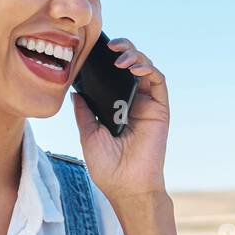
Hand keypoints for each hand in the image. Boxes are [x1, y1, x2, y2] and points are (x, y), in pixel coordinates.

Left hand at [70, 37, 168, 204]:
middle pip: (130, 66)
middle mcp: (132, 103)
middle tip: (110, 46)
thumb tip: (75, 92)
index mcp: (115, 108)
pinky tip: (133, 67)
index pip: (112, 76)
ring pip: (145, 68)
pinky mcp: (159, 109)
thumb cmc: (108, 168)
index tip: (92, 50)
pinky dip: (148, 68)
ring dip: (134, 56)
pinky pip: (158, 81)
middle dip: (122, 50)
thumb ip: (84, 112)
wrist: (127, 187)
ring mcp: (147, 105)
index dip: (106, 60)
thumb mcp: (88, 135)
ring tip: (120, 57)